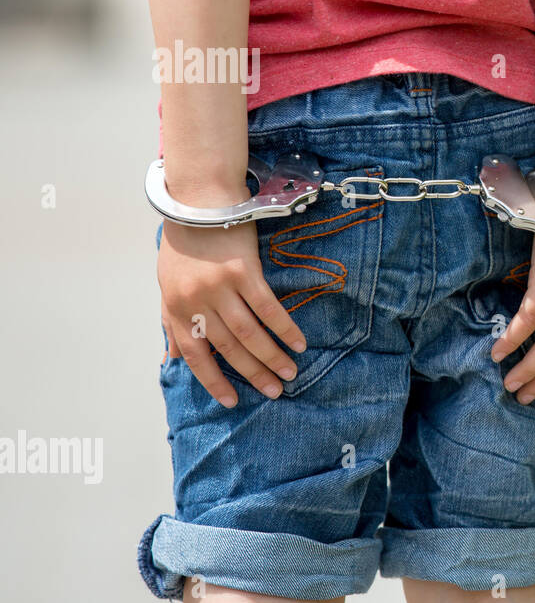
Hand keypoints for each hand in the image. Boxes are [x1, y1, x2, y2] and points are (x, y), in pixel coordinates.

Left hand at [158, 217, 306, 407]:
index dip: (214, 381)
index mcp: (176, 308)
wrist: (198, 201)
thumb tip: (172, 358)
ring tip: (290, 373)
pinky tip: (298, 342)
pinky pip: (267, 308)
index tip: (232, 401)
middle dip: (252, 373)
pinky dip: (284, 328)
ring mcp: (220, 287)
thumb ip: (173, 321)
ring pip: (249, 333)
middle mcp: (197, 301)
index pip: (195, 355)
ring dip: (272, 356)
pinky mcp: (244, 271)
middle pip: (228, 348)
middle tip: (274, 391)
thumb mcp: (168, 284)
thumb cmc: (184, 244)